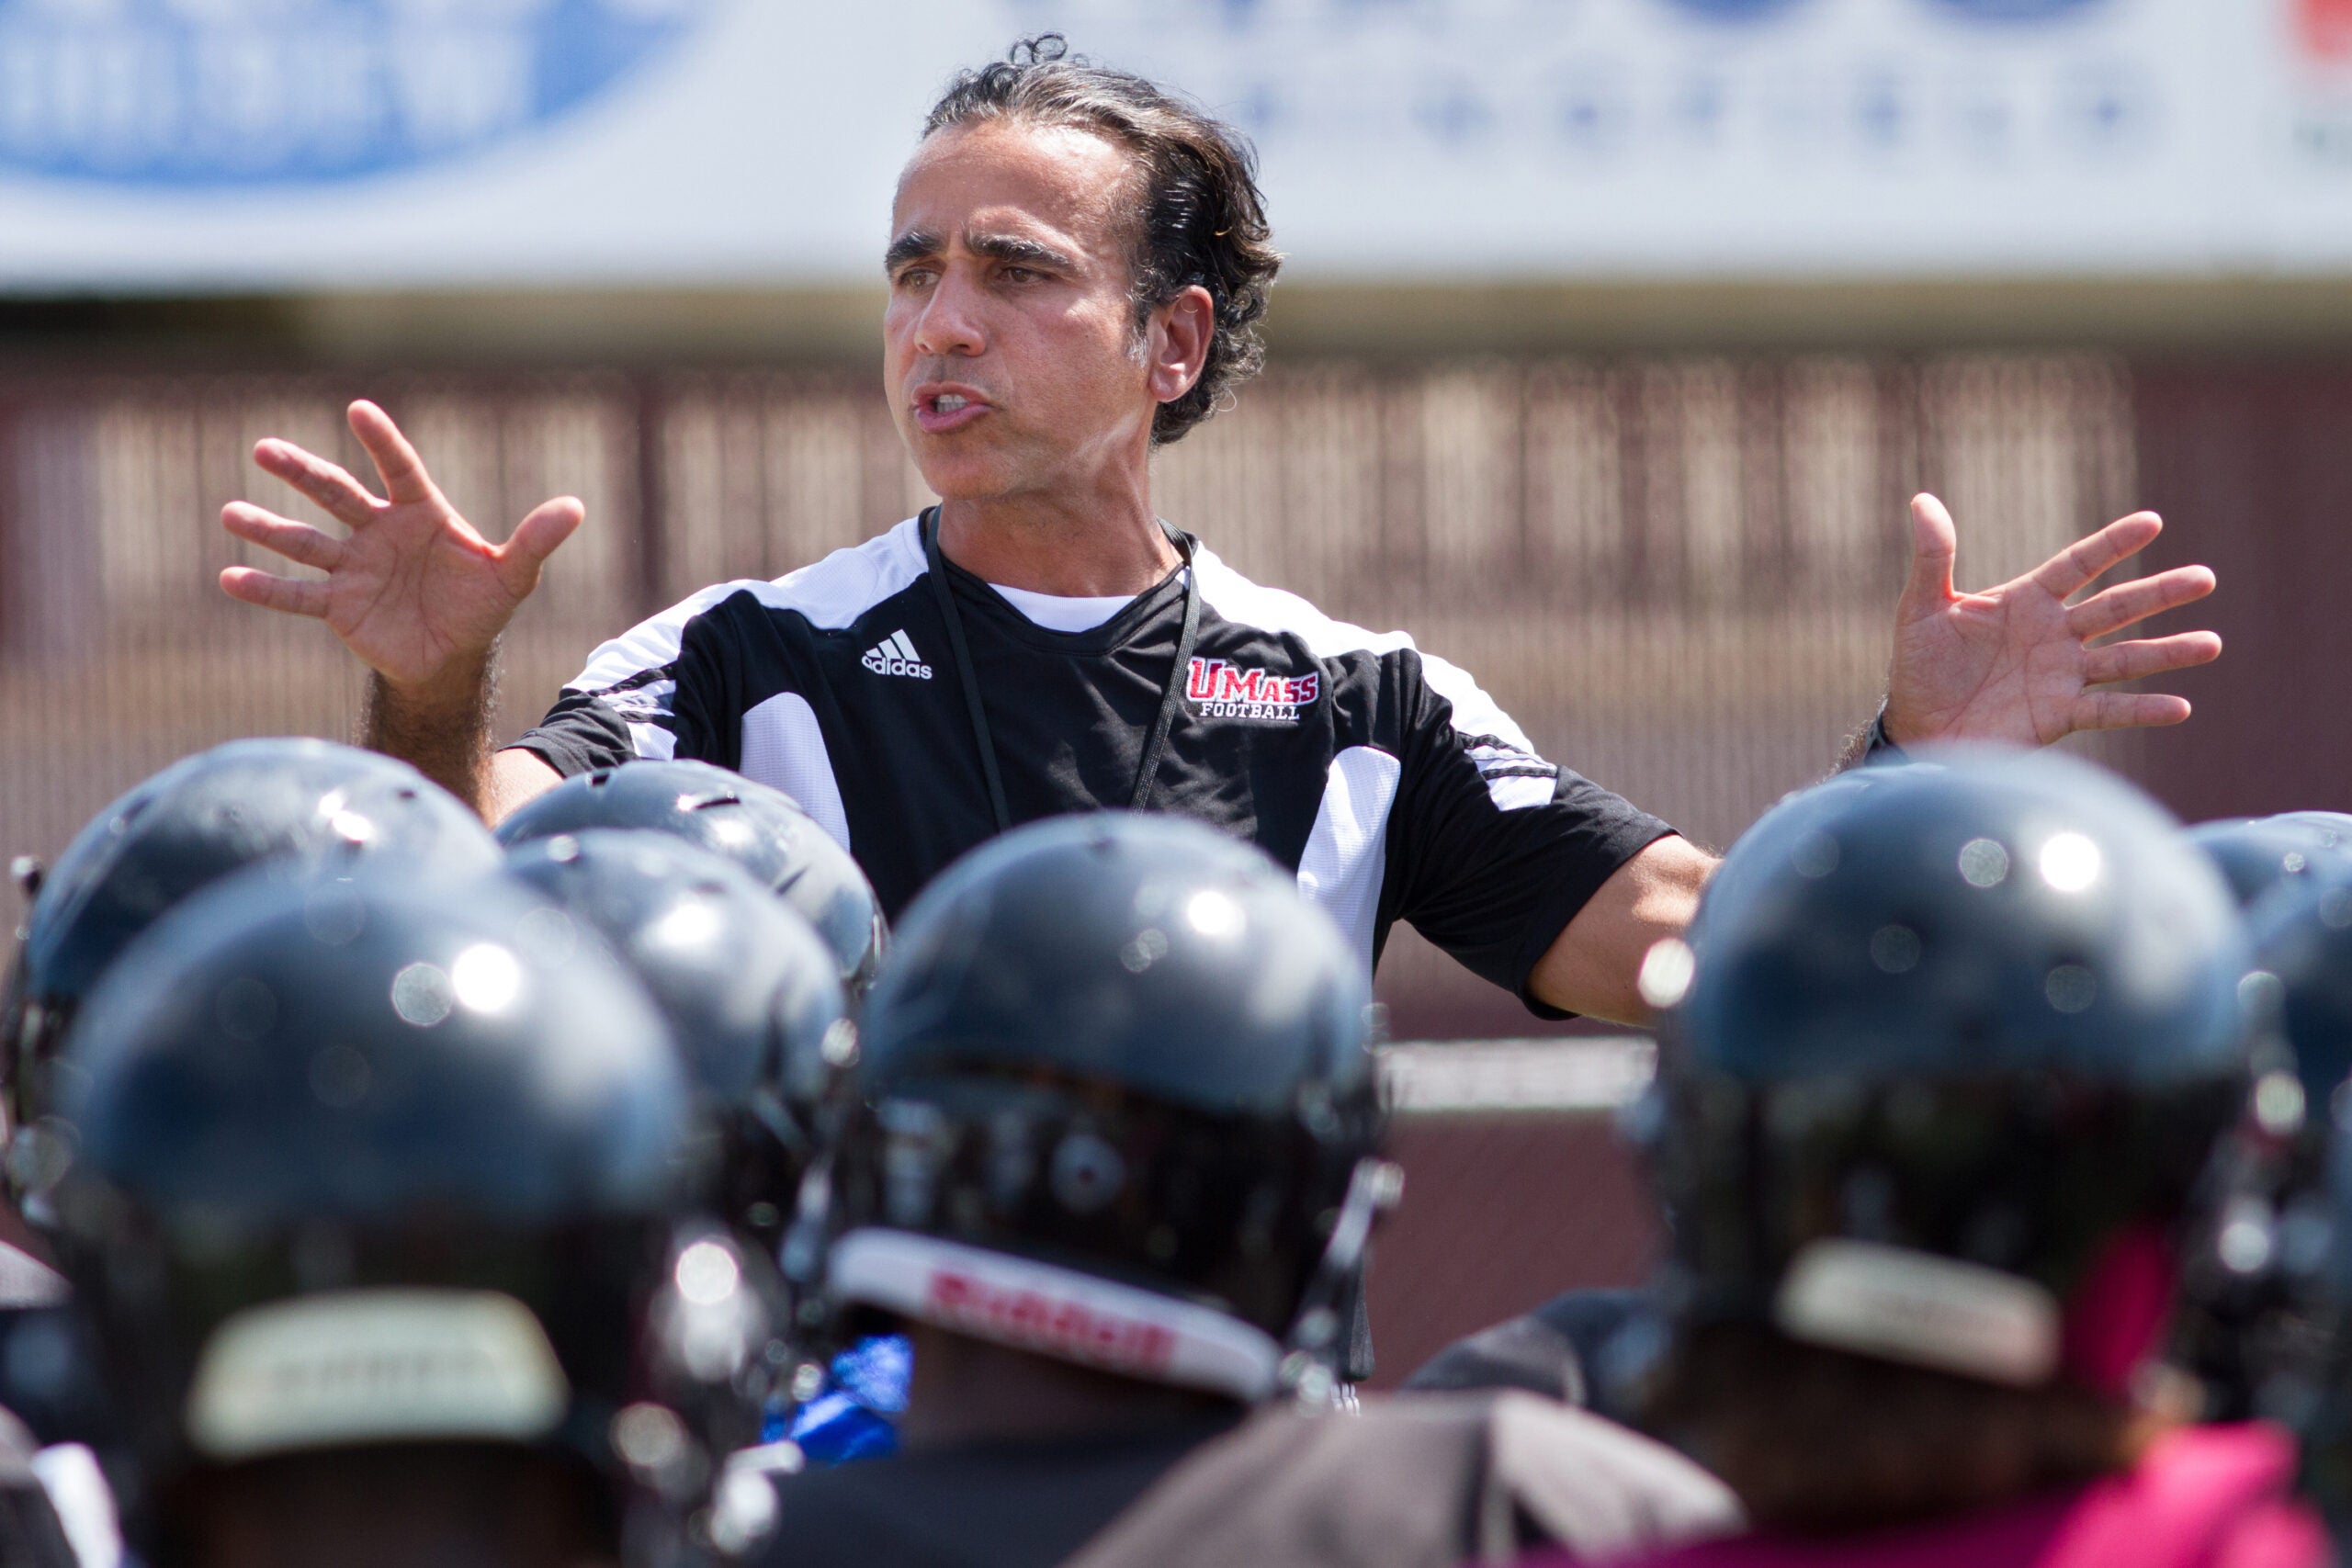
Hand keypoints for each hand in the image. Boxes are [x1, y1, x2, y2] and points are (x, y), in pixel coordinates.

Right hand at [218, 401, 582, 693]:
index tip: (360, 411)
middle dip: (302, 473)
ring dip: (268, 528)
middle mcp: (378, 532)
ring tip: (231, 512)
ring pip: (305, 542)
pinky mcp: (338, 606)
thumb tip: (576, 507)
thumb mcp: (513, 575)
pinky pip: (297, 595)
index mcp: (420, 514)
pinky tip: (229, 577)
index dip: (382, 443)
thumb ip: (535, 541)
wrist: (452, 657)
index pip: (399, 470)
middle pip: (335, 495)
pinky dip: (265, 588)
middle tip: (264, 449)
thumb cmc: (481, 606)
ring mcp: (353, 567)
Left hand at [1883, 494, 2220, 747]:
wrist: (1916, 725)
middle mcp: (2055, 635)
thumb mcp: (1922, 608)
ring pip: (2125, 658)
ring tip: (2211, 642)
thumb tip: (1921, 500)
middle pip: (2116, 608)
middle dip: (2159, 594)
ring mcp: (2062, 675)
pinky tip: (2180, 706)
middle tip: (2205, 578)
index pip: (2078, 565)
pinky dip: (2142, 709)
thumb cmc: (1919, 665)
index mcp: (2027, 601)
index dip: (2112, 544)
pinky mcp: (2059, 715)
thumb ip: (1933, 556)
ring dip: (2168, 652)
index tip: (2152, 522)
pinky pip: (2108, 709)